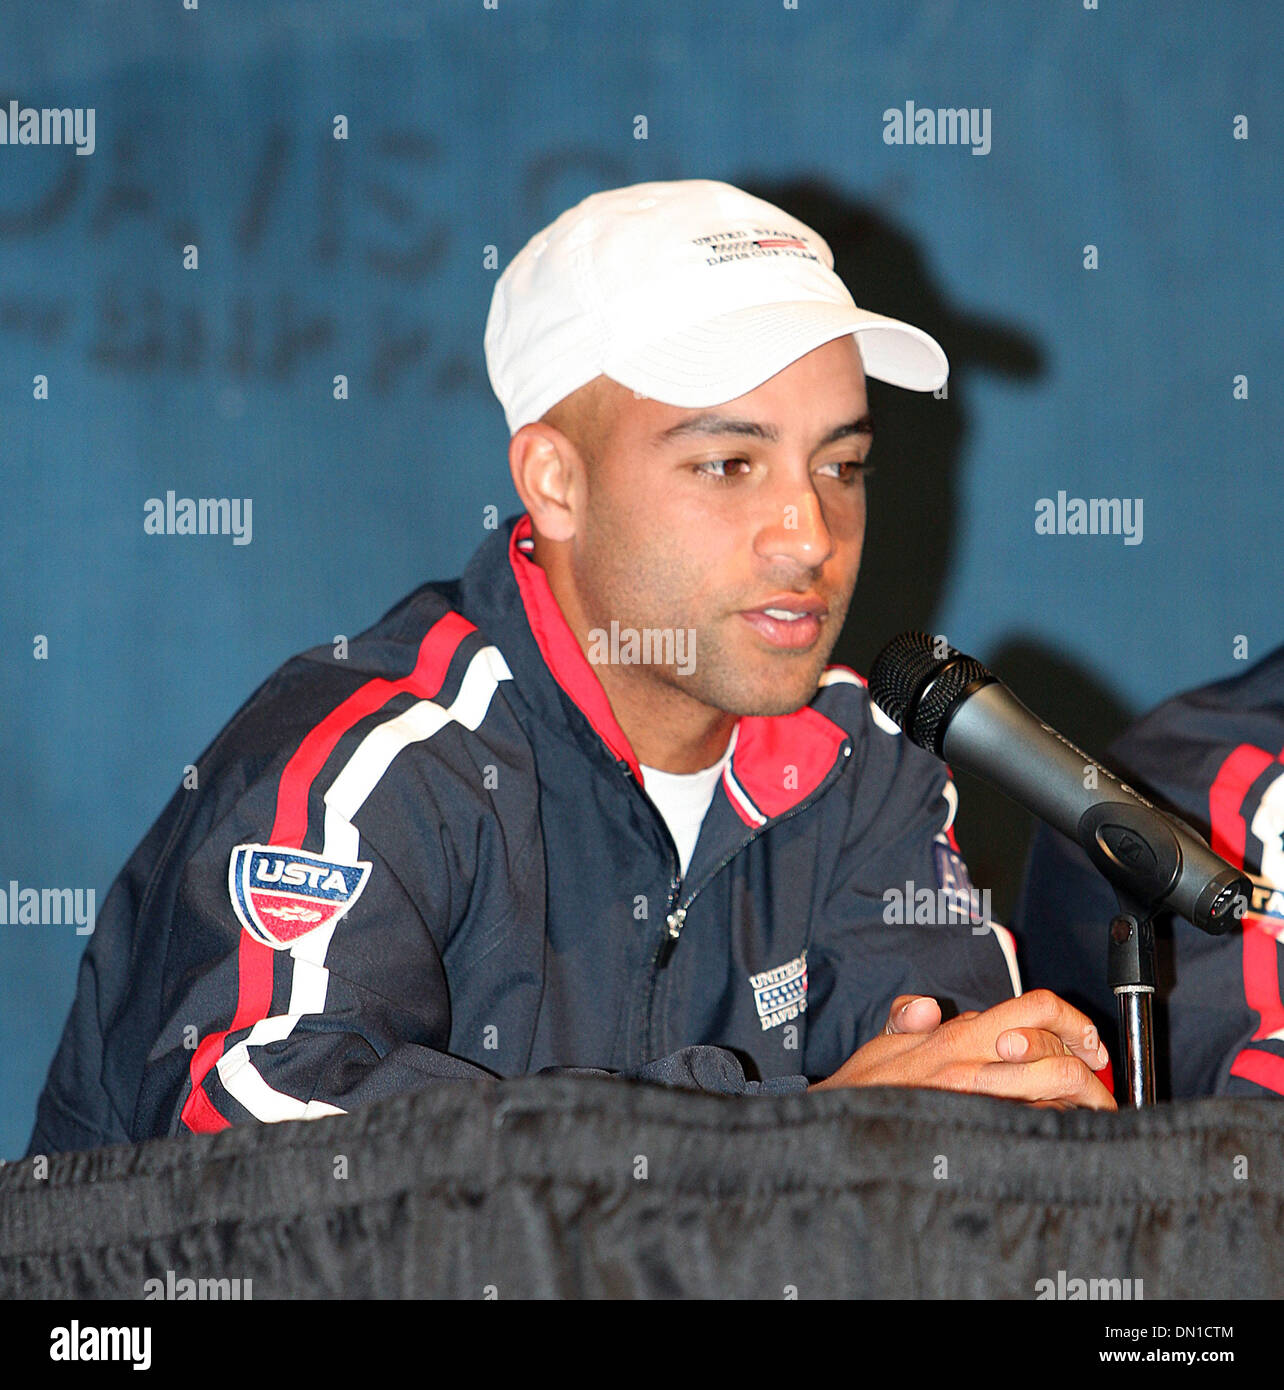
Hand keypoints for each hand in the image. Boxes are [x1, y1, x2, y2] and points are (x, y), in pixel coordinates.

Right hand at [809, 988, 1115, 1110]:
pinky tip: (1057, 1126)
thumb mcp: (880, 1044)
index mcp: (957, 1033)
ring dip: (1081, 1096)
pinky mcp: (983, 1128)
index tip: (1087, 1039)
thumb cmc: (862, 1091)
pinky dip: (1056, 1121)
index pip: (1035, 1008)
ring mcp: (979, 1097)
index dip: (1073, 1020)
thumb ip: (907, 1020)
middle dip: (1086, 1062)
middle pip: (1054, 1046)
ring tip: (1089, 1106)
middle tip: (1095, 1074)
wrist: (843, 1131)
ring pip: (1054, 1083)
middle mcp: (973, 1060)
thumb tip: (928, 1004)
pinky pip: (1038, 1121)